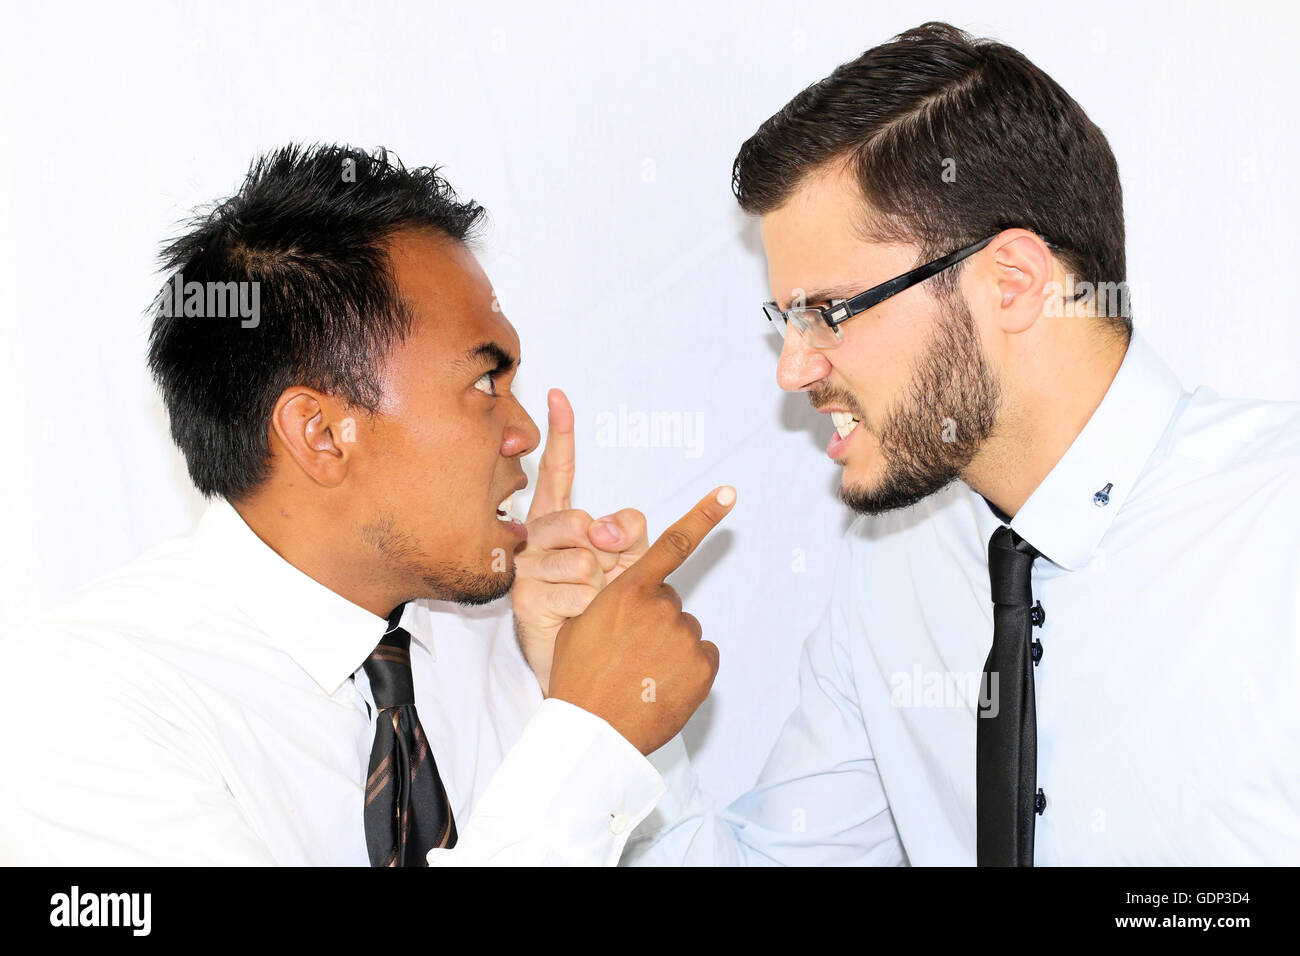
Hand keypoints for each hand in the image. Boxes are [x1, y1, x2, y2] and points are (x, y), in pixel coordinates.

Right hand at [512, 389, 648, 691]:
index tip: (559, 395)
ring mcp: (525, 566)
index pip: (560, 474)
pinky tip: (578, 623)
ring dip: (601, 589)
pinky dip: (588, 611)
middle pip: (580, 519)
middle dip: (608, 549)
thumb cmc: (604, 617)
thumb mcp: (627, 568)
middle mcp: (536, 537)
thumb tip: (615, 524)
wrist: (585, 677)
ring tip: (590, 608)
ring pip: (582, 559)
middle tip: (607, 576)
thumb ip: (631, 537)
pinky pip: (573, 592)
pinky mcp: (521, 598)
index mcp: (561, 523)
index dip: (561, 436)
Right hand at [547, 485, 735, 754]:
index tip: (730, 493)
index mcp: (628, 590)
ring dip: (670, 648)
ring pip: (685, 631)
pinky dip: (687, 671)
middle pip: (669, 601)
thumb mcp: (580, 622)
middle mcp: (662, 606)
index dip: (704, 515)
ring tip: (640, 674)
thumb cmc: (579, 676)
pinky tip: (660, 686)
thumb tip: (627, 587)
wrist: (592, 730)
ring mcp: (685, 636)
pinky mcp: (703, 666)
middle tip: (628, 652)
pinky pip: (702, 658)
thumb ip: (608, 594)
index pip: (673, 544)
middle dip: (655, 620)